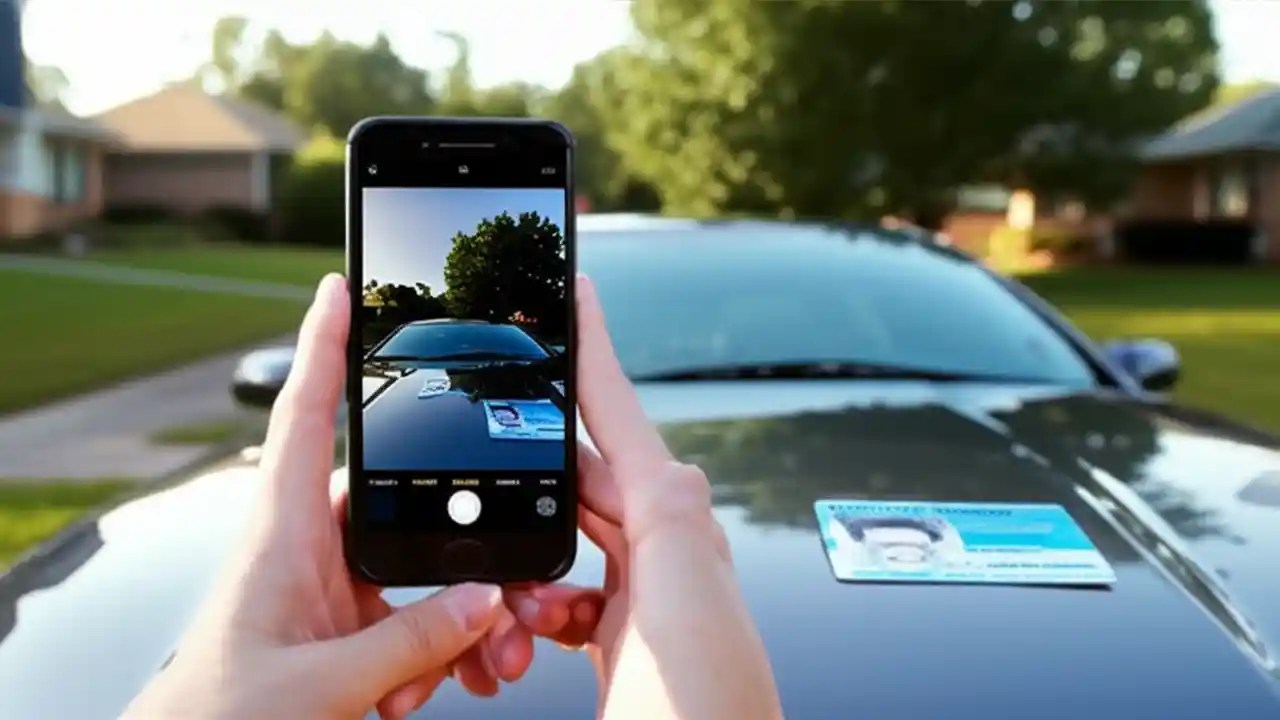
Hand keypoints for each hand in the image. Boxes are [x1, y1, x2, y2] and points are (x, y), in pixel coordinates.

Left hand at [124, 275, 525, 719]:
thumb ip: (408, 644)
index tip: (342, 286)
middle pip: (402, 506)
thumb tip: (483, 601)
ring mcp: (332, 592)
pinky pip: (414, 621)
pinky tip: (430, 689)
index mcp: (281, 536)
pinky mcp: (347, 631)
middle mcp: (310, 553)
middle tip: (498, 596)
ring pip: (420, 572)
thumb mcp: (318, 686)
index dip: (323, 346)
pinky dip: (437, 652)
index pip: (306, 416)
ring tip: (471, 664)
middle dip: (460, 546)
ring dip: (453, 621)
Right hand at [501, 275, 781, 718]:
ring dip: (521, 560)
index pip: (621, 414)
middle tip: (482, 455)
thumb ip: (670, 516)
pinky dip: (532, 607)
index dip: (592, 347)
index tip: (575, 287)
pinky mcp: (622, 645)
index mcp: (678, 525)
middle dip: (527, 474)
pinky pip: (564, 597)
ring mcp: (644, 600)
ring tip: (506, 601)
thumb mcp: (683, 600)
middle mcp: (667, 553)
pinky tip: (522, 634)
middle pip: (580, 478)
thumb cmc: (702, 719)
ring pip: (562, 542)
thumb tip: (662, 464)